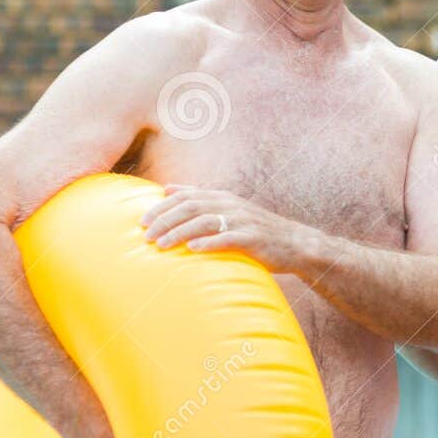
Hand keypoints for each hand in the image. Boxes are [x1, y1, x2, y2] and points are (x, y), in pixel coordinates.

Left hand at [141, 185, 309, 273]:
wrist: (295, 243)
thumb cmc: (256, 229)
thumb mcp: (227, 208)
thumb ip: (198, 198)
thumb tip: (167, 188)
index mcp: (222, 198)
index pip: (185, 197)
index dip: (161, 207)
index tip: (142, 220)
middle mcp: (231, 205)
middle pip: (191, 207)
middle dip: (165, 220)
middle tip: (146, 235)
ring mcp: (243, 221)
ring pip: (205, 222)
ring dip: (180, 233)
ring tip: (161, 245)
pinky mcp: (253, 238)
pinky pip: (228, 238)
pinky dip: (209, 243)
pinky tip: (193, 249)